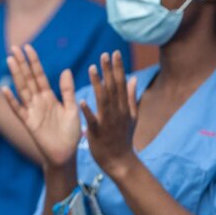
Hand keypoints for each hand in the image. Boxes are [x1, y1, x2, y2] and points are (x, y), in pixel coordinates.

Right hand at [3, 45, 80, 168]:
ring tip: (10, 60)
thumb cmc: (70, 133)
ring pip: (22, 89)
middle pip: (28, 78)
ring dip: (16, 75)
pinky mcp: (29, 123)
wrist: (66, 155)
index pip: (40, 75)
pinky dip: (12, 100)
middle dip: (22, 63)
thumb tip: (65, 70)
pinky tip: (5, 89)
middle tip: (14, 47)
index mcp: (49, 97)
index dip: (34, 62)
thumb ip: (67, 90)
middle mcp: (38, 102)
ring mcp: (32, 111)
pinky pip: (18, 110)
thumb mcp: (72, 108)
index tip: (28, 47)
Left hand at [79, 51, 138, 178]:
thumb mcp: (132, 117)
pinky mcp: (98, 133)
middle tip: (104, 54)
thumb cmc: (123, 138)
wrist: (120, 162)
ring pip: (103, 100)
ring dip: (98, 84)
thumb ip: (131, 97)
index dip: (118, 68)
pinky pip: (92, 120)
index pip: (121, 84)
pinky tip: (82, 100)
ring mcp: (108, 122)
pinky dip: (88, 111)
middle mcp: (117, 112)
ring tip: (92, 69)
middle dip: (109, 71)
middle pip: (113, 88)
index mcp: (124, 107)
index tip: (114, 52)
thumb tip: (134, 79)